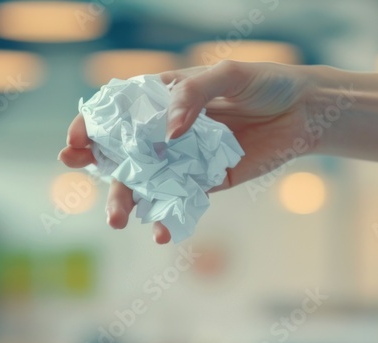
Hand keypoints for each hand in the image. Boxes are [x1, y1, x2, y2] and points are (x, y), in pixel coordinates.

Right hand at [58, 60, 317, 243]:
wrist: (305, 113)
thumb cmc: (265, 83)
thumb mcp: (229, 75)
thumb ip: (193, 97)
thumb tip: (168, 133)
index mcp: (161, 98)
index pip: (115, 112)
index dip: (90, 125)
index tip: (77, 140)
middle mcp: (163, 132)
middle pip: (117, 152)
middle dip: (91, 163)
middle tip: (72, 169)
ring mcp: (179, 160)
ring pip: (141, 185)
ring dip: (124, 202)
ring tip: (117, 220)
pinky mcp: (202, 184)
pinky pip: (176, 205)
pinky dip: (167, 221)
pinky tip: (163, 232)